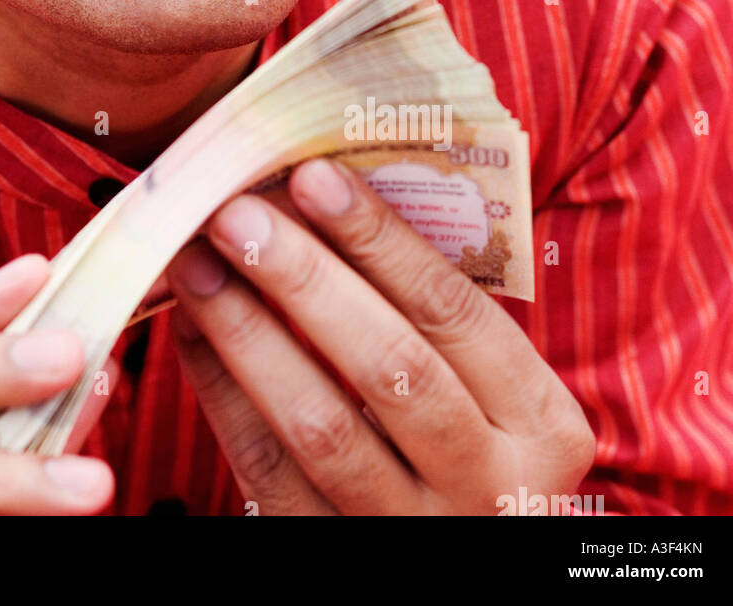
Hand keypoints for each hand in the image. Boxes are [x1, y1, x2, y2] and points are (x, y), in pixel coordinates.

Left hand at [164, 159, 594, 514]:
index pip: (455, 312)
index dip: (379, 239)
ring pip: (322, 425)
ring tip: (197, 261)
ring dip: (248, 331)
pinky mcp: (334, 556)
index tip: (312, 175)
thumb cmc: (462, 438)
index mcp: (541, 426)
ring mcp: (412, 533)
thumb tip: (319, 189)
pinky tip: (191, 329)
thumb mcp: (485, 387)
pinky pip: (268, 471)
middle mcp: (489, 487)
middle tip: (237, 212)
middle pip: (389, 366)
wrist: (448, 553)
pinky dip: (222, 392)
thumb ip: (426, 309)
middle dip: (304, 278)